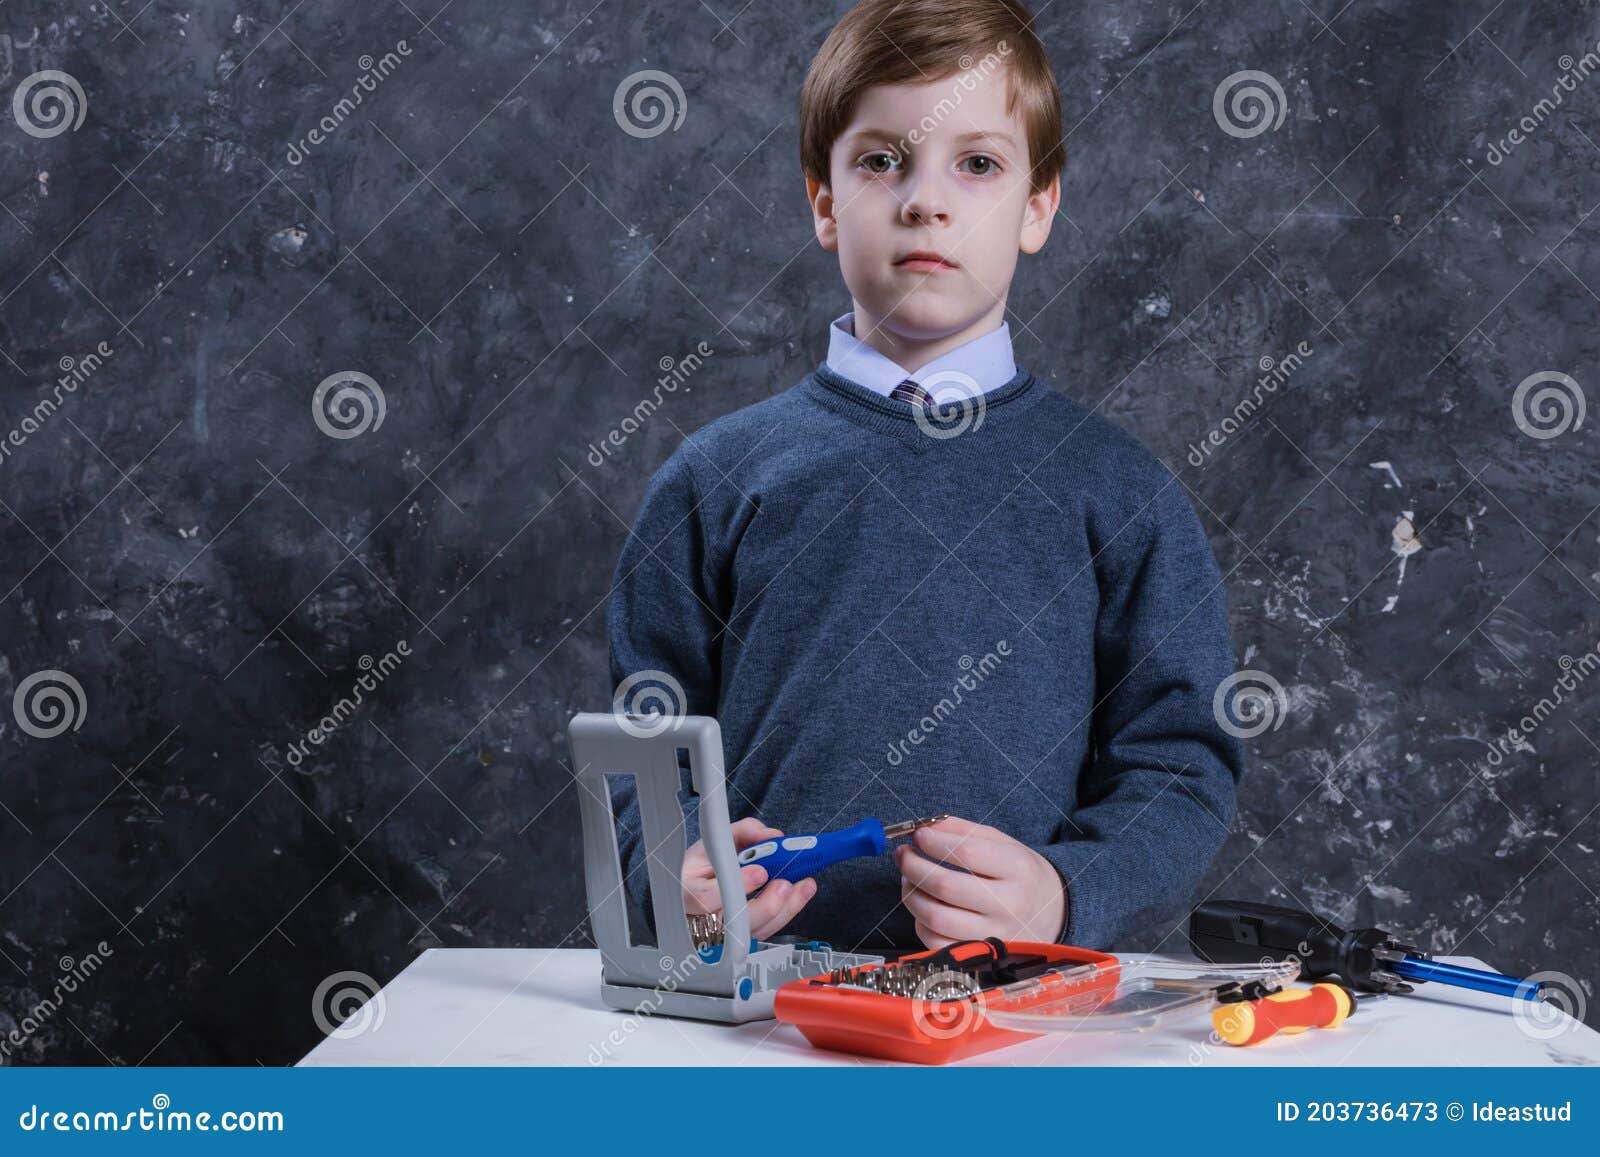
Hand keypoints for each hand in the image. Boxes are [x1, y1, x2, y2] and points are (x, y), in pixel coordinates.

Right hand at [682, 816, 818, 940]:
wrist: (695, 888)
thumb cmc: (701, 868)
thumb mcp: (714, 842)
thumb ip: (742, 833)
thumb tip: (771, 836)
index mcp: (688, 892)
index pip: (707, 898)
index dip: (736, 886)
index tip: (760, 871)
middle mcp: (703, 920)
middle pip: (735, 924)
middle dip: (766, 904)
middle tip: (785, 883)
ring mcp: (724, 935)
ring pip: (755, 932)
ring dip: (784, 908)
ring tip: (802, 885)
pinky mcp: (744, 938)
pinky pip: (767, 931)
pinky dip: (787, 912)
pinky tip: (800, 893)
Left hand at [894, 815, 1067, 947]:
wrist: (1055, 915)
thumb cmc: (1021, 876)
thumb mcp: (1003, 844)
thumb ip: (964, 831)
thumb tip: (923, 827)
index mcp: (1018, 869)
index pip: (966, 852)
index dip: (933, 842)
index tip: (918, 836)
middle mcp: (1010, 904)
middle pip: (946, 886)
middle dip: (913, 866)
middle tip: (903, 855)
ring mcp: (995, 935)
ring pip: (936, 917)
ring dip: (911, 894)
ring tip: (908, 879)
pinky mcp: (981, 957)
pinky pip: (936, 943)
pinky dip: (920, 923)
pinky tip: (923, 907)